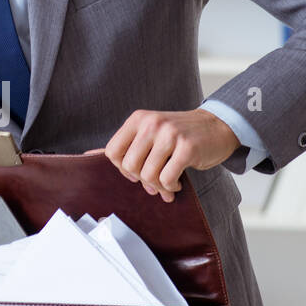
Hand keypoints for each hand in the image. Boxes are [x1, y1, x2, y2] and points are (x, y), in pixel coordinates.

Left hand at [89, 108, 239, 202]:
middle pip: (129, 166)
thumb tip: (88, 155)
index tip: (137, 172)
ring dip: (158, 186)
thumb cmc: (180, 134)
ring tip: (167, 184)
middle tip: (154, 183)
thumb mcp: (149, 133)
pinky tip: (177, 182)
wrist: (217, 126)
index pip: (112, 153)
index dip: (122, 169)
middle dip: (141, 180)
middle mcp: (151, 123)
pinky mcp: (187, 147)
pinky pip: (168, 177)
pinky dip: (171, 186)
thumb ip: (124, 144)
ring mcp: (170, 134)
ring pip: (148, 175)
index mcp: (138, 119)